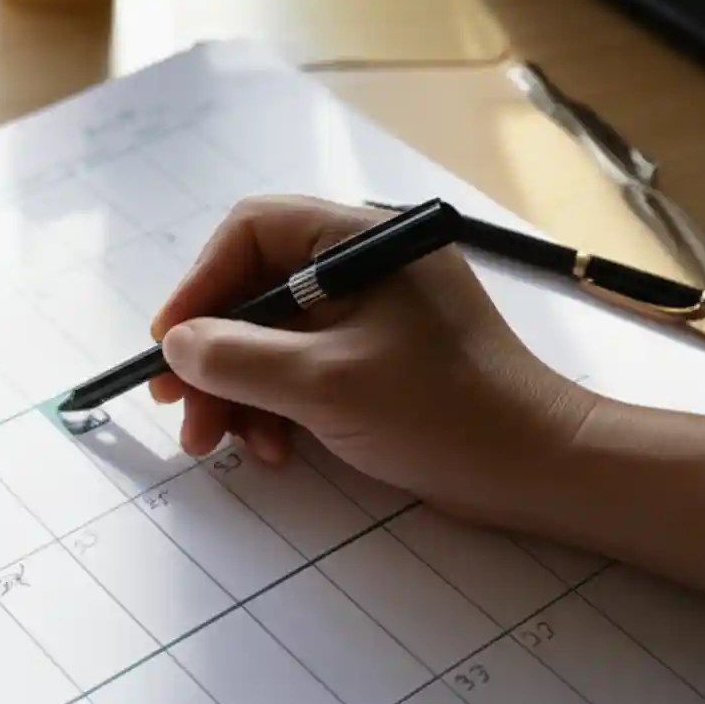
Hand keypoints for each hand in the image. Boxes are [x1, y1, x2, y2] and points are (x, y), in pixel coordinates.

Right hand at [149, 196, 597, 521]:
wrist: (537, 470)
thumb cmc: (441, 411)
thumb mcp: (325, 384)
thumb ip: (239, 358)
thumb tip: (175, 345)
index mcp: (357, 241)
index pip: (250, 233)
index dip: (198, 286)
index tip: (167, 346)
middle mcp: (358, 267)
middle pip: (253, 292)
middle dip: (213, 357)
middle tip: (181, 412)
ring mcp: (367, 314)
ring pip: (270, 338)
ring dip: (239, 392)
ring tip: (226, 446)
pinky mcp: (373, 359)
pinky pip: (301, 369)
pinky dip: (276, 407)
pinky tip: (275, 450)